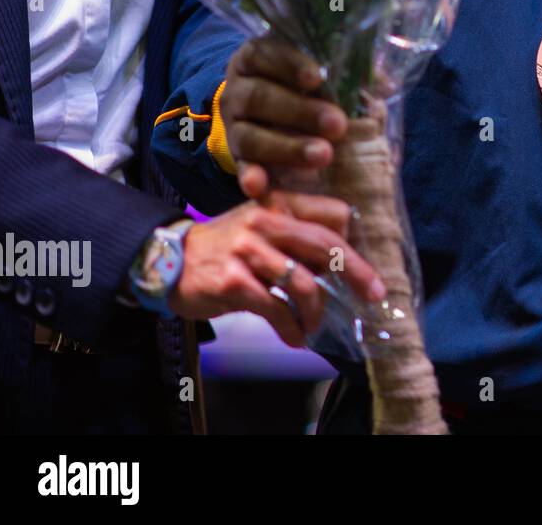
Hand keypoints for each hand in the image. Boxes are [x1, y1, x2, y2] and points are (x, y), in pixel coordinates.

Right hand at [168, 193, 384, 347]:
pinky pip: (275, 308)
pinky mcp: (232, 281)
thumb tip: (345, 265)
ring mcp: (247, 250)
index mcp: (280, 204)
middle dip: (357, 274)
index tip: (368, 269)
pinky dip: (291, 327)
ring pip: (303, 282)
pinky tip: (295, 337)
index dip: (356, 243)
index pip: (333, 214)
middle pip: (327, 245)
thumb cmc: (228, 247)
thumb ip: (299, 236)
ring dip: (316, 310)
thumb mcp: (263, 227)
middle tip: (373, 296)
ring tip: (314, 325)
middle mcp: (265, 221)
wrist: (169, 259)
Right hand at [221, 37, 348, 199]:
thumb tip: (384, 84)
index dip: (290, 65)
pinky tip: (260, 186)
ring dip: (286, 147)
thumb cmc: (304, 86)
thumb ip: (346, 71)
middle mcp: (238, 90)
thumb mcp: (320, 71)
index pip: (266, 54)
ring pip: (250, 136)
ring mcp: (233, 126)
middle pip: (259, 98)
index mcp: (256, 59)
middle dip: (299, 111)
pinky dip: (250, 176)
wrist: (266, 114)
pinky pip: (241, 168)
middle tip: (337, 125)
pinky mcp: (237, 157)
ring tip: (323, 155)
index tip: (317, 77)